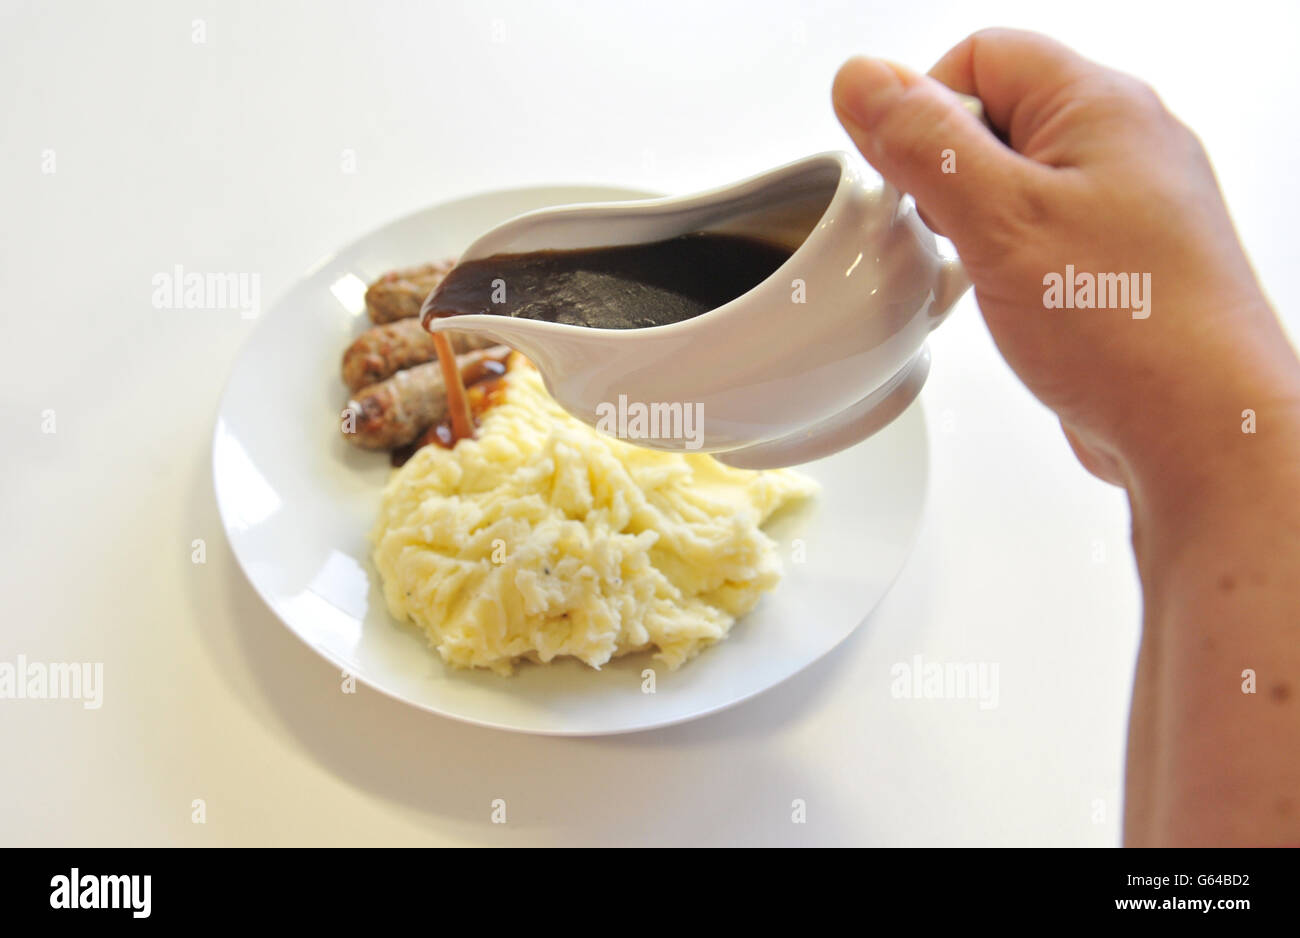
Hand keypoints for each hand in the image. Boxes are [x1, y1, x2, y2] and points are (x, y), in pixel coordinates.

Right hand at [832, 28, 1299, 494]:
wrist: (1198, 428)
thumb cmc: (1128, 326)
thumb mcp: (998, 219)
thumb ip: (924, 143)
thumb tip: (863, 80)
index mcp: (1099, 105)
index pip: (980, 56)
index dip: (925, 108)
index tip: (907, 173)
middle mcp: (1121, 142)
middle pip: (996, 114)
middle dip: (948, 170)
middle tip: (949, 230)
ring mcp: (1125, 201)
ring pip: (1014, 179)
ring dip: (975, 219)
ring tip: (984, 270)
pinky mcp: (1119, 258)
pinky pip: (1040, 229)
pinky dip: (1008, 256)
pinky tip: (1011, 298)